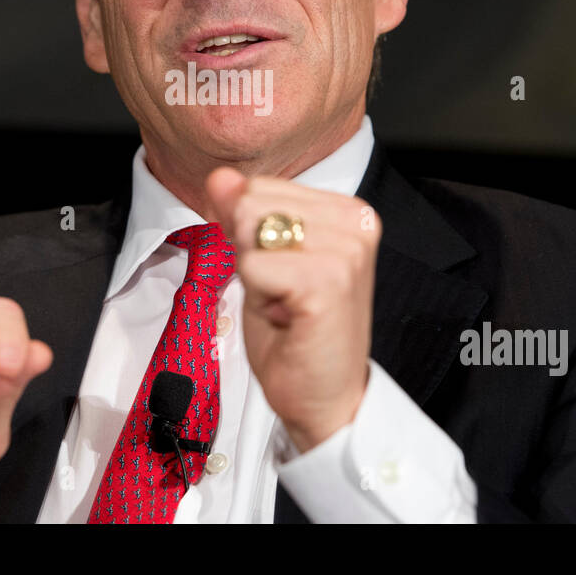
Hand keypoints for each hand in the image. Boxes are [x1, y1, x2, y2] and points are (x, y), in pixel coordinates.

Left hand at [206, 168, 376, 452]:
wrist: (323, 398)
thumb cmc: (295, 334)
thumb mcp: (260, 261)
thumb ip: (241, 214)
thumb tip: (220, 176)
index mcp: (346, 210)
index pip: (260, 187)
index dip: (250, 234)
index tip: (282, 274)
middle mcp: (355, 221)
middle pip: (252, 202)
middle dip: (251, 253)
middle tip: (282, 292)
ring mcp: (346, 250)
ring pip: (250, 232)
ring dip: (255, 276)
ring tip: (285, 303)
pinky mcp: (329, 280)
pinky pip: (255, 266)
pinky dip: (258, 296)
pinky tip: (287, 317)